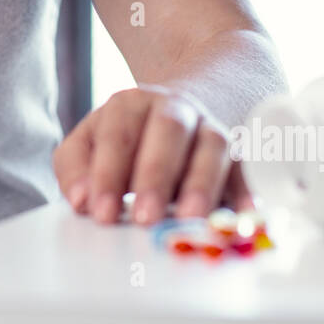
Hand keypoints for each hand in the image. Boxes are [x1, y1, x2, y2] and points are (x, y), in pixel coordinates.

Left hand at [53, 84, 253, 225]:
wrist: (177, 116)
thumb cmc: (125, 142)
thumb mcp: (89, 145)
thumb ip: (75, 169)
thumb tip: (81, 200)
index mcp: (130, 105)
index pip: (117, 133)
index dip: (108, 172)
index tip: (101, 212)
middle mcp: (174, 110)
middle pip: (168, 131)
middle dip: (156, 174)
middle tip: (146, 217)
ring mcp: (210, 129)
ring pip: (212, 145)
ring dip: (201, 182)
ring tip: (189, 217)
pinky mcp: (238, 154)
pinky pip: (247, 169)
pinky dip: (247, 192)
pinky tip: (244, 216)